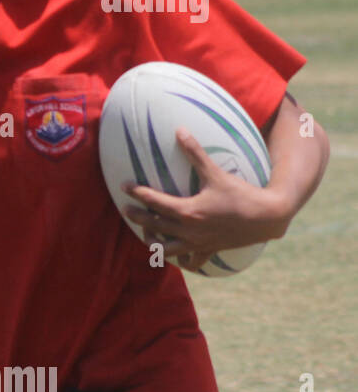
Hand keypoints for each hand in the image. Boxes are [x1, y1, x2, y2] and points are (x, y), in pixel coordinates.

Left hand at [124, 128, 288, 269]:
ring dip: (154, 242)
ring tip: (147, 233)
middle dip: (137, 217)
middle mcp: (189, 230)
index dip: (137, 193)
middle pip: (154, 226)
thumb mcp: (215, 173)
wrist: (268, 217)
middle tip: (125, 209)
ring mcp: (198, 244)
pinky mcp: (209, 250)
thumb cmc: (241, 193)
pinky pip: (190, 261)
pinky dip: (181, 259)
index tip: (124, 186)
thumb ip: (195, 153)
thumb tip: (179, 130)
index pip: (154, 202)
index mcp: (187, 211)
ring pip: (166, 250)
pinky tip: (176, 253)